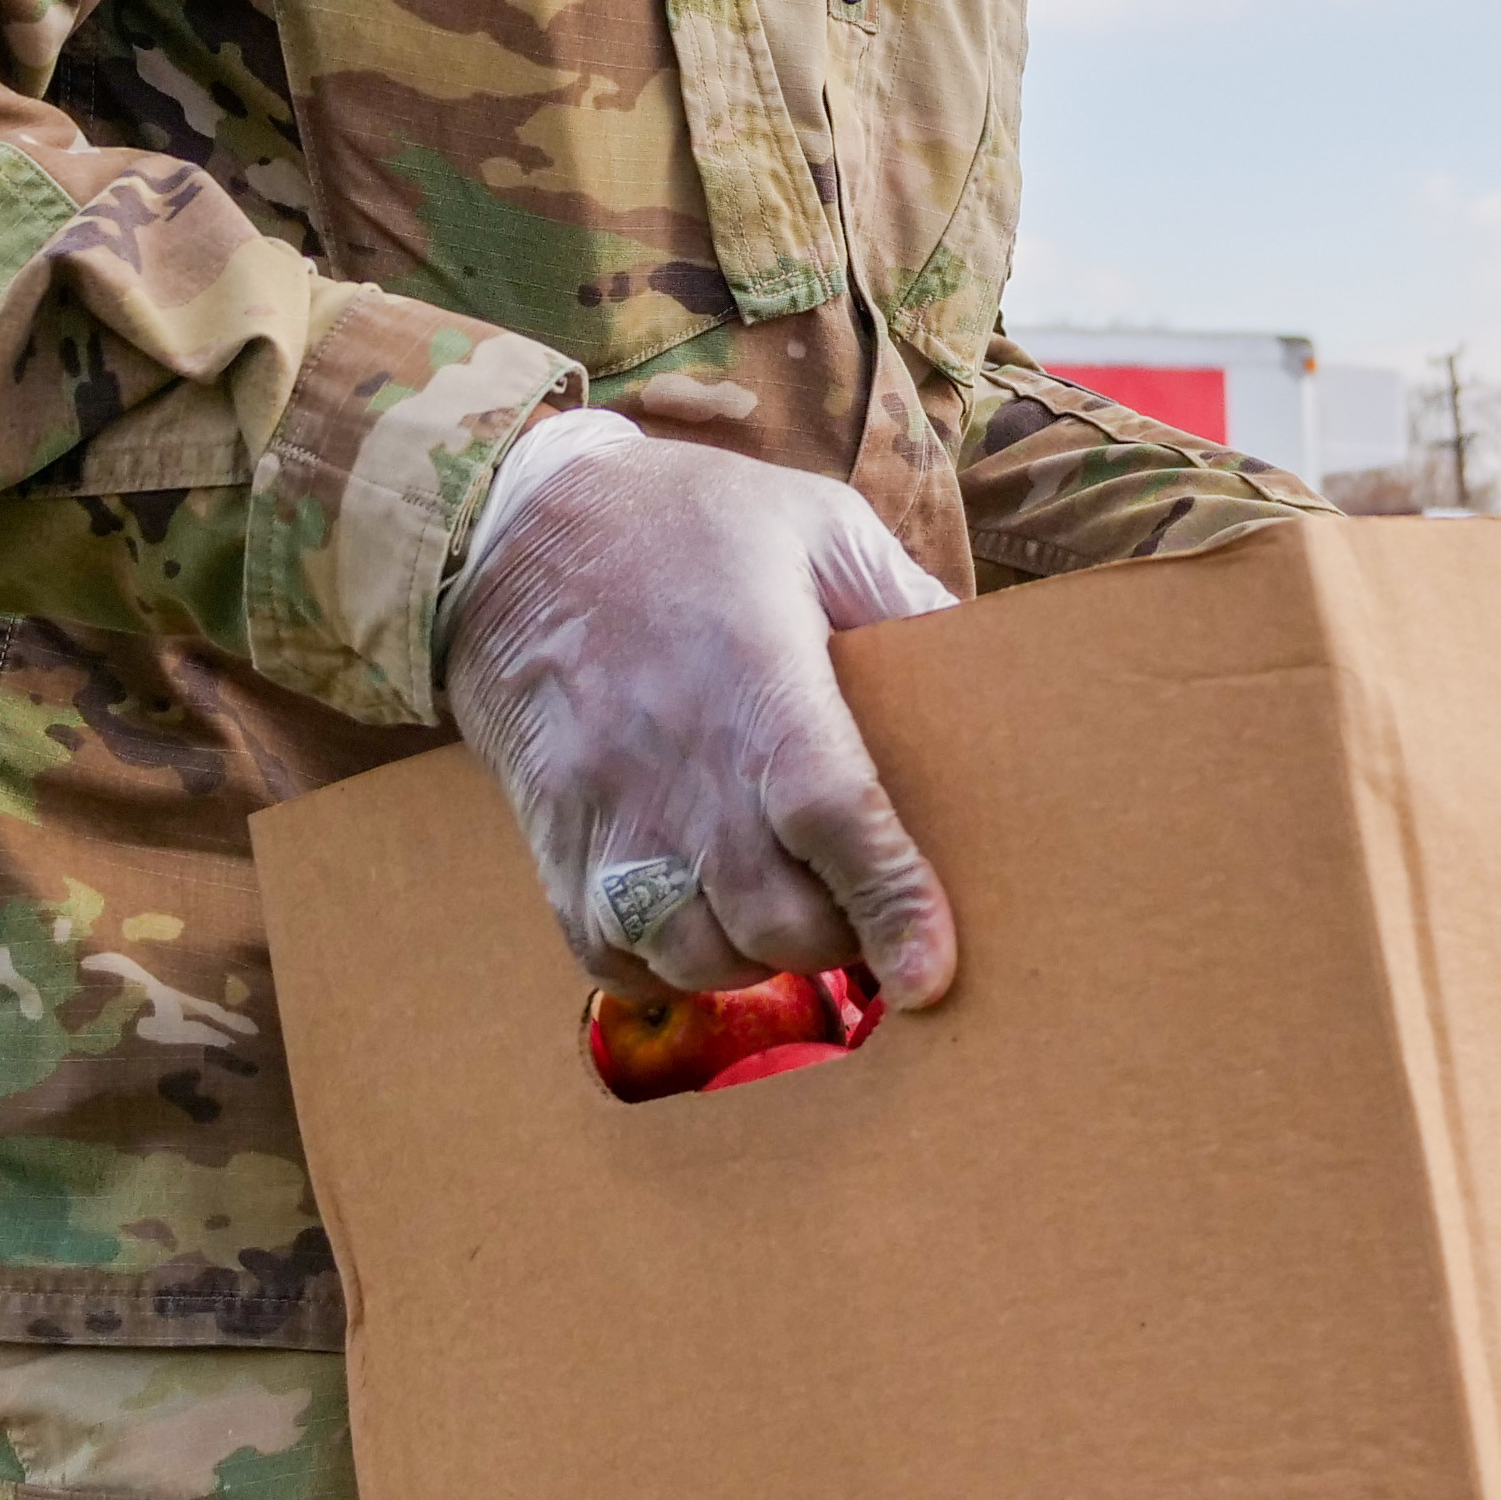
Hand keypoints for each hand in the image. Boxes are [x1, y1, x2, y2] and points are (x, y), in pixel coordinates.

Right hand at [440, 411, 961, 1004]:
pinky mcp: (554, 845)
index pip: (835, 820)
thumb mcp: (815, 523)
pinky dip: (666, 966)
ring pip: (698, 955)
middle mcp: (680, 769)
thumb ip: (904, 597)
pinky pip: (613, 957)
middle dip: (839, 939)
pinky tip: (701, 921)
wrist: (513, 532)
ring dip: (757, 956)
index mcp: (758, 685)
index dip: (891, 905)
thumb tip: (987, 665)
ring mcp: (608, 817)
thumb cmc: (683, 524)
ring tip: (786, 912)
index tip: (932, 976)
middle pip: (775, 919)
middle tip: (864, 909)